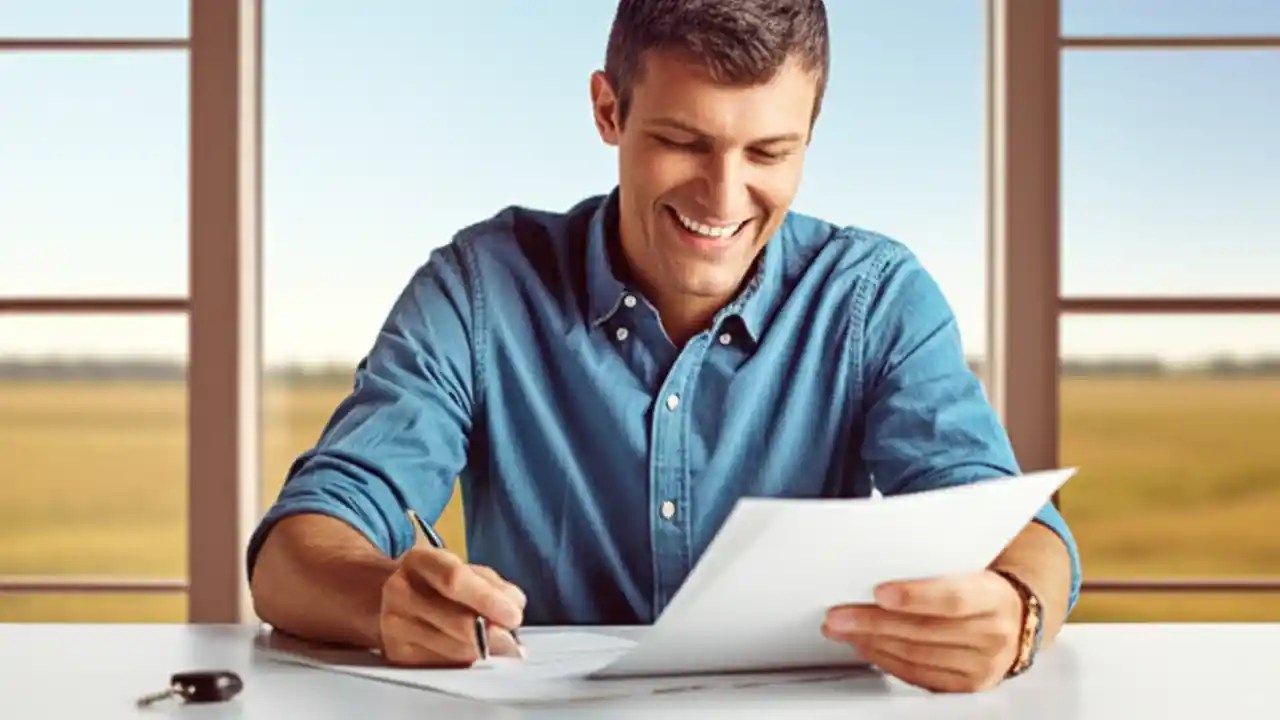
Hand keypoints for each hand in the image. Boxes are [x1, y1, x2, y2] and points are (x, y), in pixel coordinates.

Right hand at [378, 546, 526, 666]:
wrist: (390, 601)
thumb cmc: (438, 584)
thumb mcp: (465, 570)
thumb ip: (494, 586)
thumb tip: (514, 609)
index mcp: (420, 561)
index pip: (454, 579)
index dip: (488, 600)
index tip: (514, 616)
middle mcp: (400, 592)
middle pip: (457, 621)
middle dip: (493, 634)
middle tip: (512, 639)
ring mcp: (395, 627)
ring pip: (456, 649)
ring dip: (484, 650)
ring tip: (493, 642)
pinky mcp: (398, 656)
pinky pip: (446, 665)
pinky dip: (467, 660)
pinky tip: (470, 650)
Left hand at [823, 571, 1023, 692]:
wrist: (1017, 621)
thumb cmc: (981, 588)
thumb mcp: (969, 568)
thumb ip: (932, 567)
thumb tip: (876, 561)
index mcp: (994, 597)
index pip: (952, 599)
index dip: (914, 596)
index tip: (879, 592)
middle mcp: (992, 635)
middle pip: (925, 631)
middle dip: (873, 623)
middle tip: (838, 615)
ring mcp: (981, 666)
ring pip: (916, 656)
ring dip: (871, 642)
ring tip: (842, 629)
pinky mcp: (965, 685)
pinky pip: (917, 676)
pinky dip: (885, 660)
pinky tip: (864, 646)